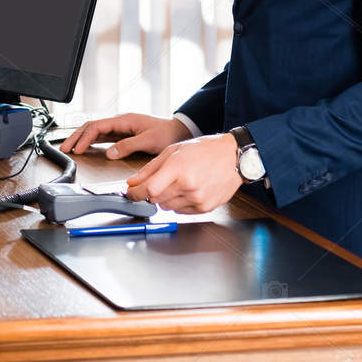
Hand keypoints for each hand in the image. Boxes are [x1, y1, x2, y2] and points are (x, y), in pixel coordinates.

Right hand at [58, 112, 191, 159]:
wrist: (178, 132)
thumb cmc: (166, 134)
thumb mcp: (148, 141)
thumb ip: (128, 146)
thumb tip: (109, 152)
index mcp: (124, 120)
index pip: (97, 126)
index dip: (85, 138)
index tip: (78, 150)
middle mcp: (119, 122)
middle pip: (91, 126)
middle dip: (76, 137)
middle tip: (65, 148)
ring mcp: (120, 128)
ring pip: (94, 131)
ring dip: (81, 139)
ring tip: (70, 148)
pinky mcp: (122, 134)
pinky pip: (102, 136)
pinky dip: (90, 141)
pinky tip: (85, 148)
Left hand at [124, 133, 244, 213]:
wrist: (233, 158)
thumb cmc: (204, 150)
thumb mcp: (173, 151)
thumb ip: (150, 168)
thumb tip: (132, 183)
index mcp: (178, 168)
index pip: (148, 189)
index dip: (134, 194)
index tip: (129, 194)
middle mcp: (187, 186)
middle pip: (155, 199)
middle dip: (151, 192)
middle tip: (158, 182)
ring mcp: (197, 199)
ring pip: (167, 207)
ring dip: (165, 198)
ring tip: (177, 183)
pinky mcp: (204, 208)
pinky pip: (181, 212)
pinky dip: (178, 203)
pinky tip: (187, 190)